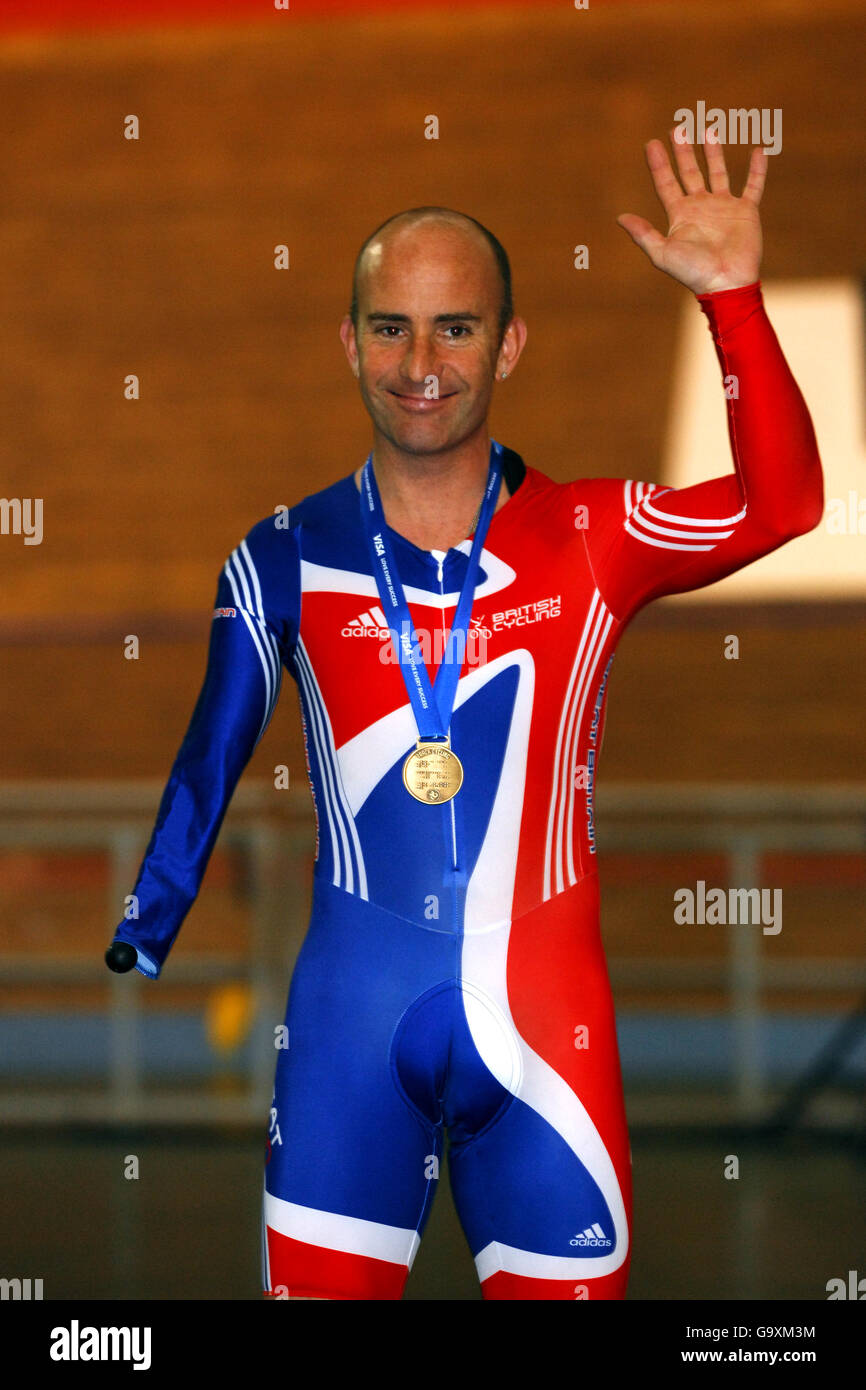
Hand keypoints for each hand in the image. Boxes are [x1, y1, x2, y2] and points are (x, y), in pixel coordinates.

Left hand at [617, 130, 766, 293]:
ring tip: (708, 129)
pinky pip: (753, 185)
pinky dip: (757, 169)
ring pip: (718, 172)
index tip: (651, 144)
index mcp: (681, 216)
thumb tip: (619, 217)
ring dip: (713, 152)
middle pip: (690, 173)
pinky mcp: (746, 211)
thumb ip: (643, 234)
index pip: (666, 183)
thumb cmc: (693, 272)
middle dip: (683, 152)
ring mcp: (724, 208)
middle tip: (677, 129)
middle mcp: (701, 207)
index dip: (658, 164)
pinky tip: (759, 150)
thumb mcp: (662, 254)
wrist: (726, 283)